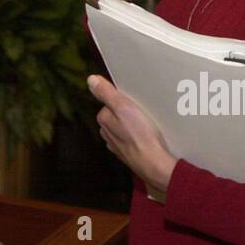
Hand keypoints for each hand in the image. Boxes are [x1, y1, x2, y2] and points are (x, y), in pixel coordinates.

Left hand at [88, 74, 177, 193]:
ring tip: (147, 125)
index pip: (110, 102)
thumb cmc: (141, 136)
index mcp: (104, 120)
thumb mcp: (124, 107)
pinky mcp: (129, 154)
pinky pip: (132, 140)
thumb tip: (91, 80)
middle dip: (128, 113)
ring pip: (124, 129)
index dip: (124, 100)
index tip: (134, 101)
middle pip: (117, 115)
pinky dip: (138, 138)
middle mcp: (107, 134)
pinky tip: (147, 138)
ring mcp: (117, 146)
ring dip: (133, 126)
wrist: (154, 164)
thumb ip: (106, 93)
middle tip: (143, 112)